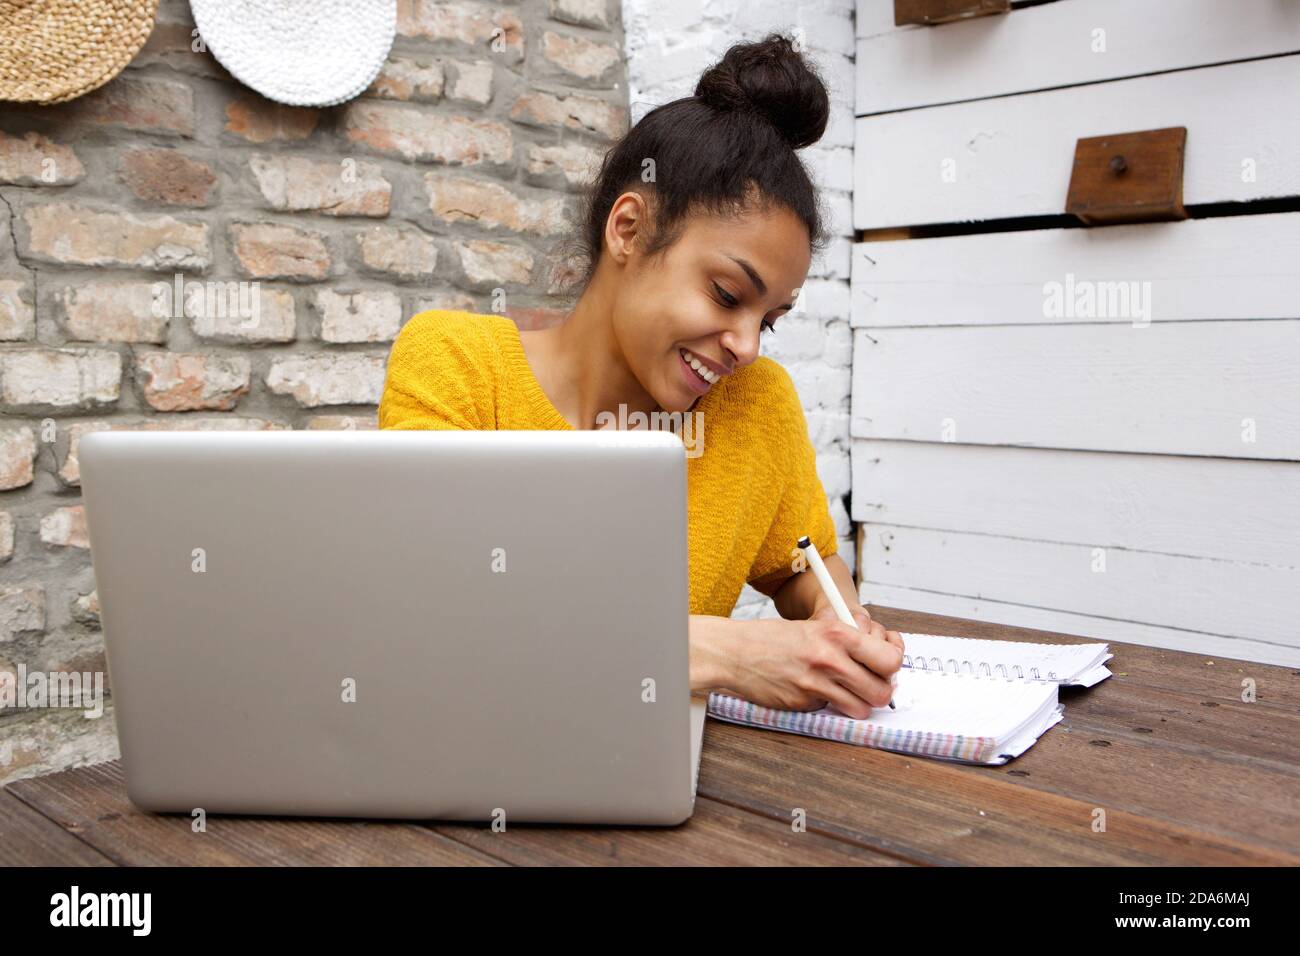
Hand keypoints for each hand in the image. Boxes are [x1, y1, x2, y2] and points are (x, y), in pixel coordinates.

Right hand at [712, 608, 905, 719]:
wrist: (735, 652)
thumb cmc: (774, 638)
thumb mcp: (816, 627)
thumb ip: (848, 641)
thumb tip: (881, 658)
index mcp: (837, 634)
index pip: (890, 659)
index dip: (893, 666)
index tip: (888, 666)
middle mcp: (830, 660)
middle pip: (882, 691)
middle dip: (879, 691)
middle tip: (868, 684)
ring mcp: (816, 686)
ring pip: (861, 709)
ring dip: (856, 703)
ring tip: (842, 690)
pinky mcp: (803, 705)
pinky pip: (830, 711)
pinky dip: (826, 705)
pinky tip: (811, 690)